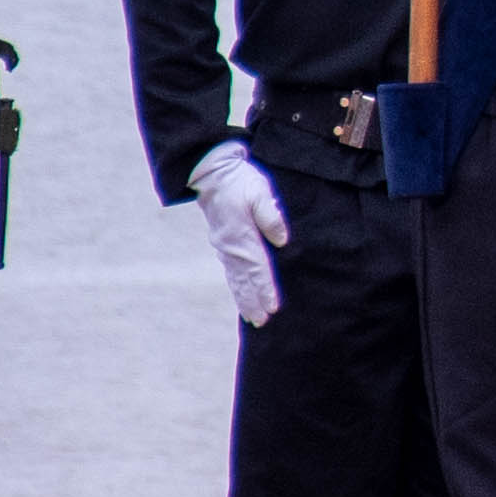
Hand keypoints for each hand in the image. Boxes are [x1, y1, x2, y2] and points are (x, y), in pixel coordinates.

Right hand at [189, 144, 289, 326]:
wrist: (213, 174)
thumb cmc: (240, 182)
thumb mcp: (260, 192)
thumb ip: (271, 216)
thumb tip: (282, 240)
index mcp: (242, 236)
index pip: (257, 268)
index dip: (265, 288)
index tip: (272, 306)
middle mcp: (231, 246)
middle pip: (245, 280)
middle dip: (253, 301)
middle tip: (261, 322)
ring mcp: (224, 246)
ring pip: (235, 278)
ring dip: (244, 298)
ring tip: (252, 317)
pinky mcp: (222, 243)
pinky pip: (230, 270)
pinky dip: (236, 286)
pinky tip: (241, 294)